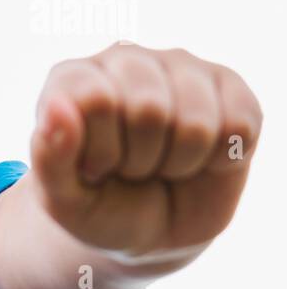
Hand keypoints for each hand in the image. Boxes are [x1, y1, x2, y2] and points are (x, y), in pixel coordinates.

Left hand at [29, 43, 261, 259]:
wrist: (151, 229)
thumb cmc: (99, 206)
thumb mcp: (62, 200)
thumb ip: (49, 158)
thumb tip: (56, 107)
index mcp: (72, 78)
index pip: (96, 100)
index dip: (101, 153)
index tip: (93, 170)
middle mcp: (126, 59)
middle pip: (150, 110)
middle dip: (140, 161)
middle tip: (129, 169)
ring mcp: (180, 66)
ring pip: (196, 123)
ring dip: (178, 163)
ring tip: (160, 164)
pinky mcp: (229, 86)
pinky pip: (239, 127)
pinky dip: (219, 160)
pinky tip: (199, 157)